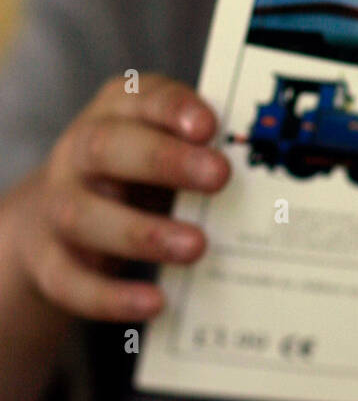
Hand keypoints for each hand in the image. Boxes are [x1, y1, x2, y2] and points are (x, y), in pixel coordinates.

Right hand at [10, 74, 229, 321]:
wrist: (56, 218)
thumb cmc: (136, 174)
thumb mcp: (164, 148)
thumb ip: (201, 151)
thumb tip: (265, 177)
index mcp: (115, 113)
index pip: (140, 97)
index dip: (173, 109)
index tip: (210, 125)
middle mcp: (78, 153)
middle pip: (106, 148)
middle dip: (163, 161)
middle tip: (219, 176)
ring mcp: (58, 206)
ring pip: (84, 216)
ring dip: (142, 233)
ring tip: (197, 247)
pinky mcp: (49, 261)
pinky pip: (70, 280)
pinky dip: (111, 296)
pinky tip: (155, 303)